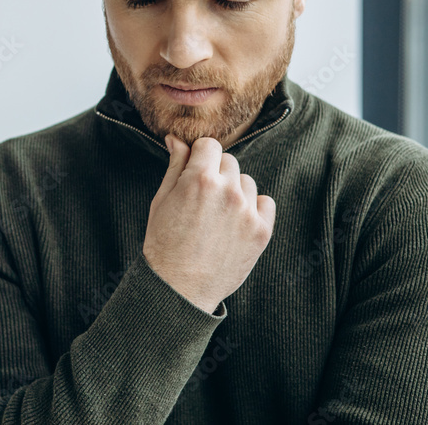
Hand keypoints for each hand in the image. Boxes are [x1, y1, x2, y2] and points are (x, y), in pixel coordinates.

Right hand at [142, 135, 275, 313]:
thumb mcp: (162, 199)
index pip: (209, 145)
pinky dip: (254, 208)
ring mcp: (247, 212)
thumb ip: (175, 165)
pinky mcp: (262, 231)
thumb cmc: (164, 243)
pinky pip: (266, 203)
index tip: (195, 169)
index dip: (200, 156)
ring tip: (217, 214)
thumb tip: (176, 139)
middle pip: (229, 161)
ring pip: (247, 182)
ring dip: (234, 190)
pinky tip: (236, 222)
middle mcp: (227, 191)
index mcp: (199, 179)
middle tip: (203, 197)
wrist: (179, 288)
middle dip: (216, 173)